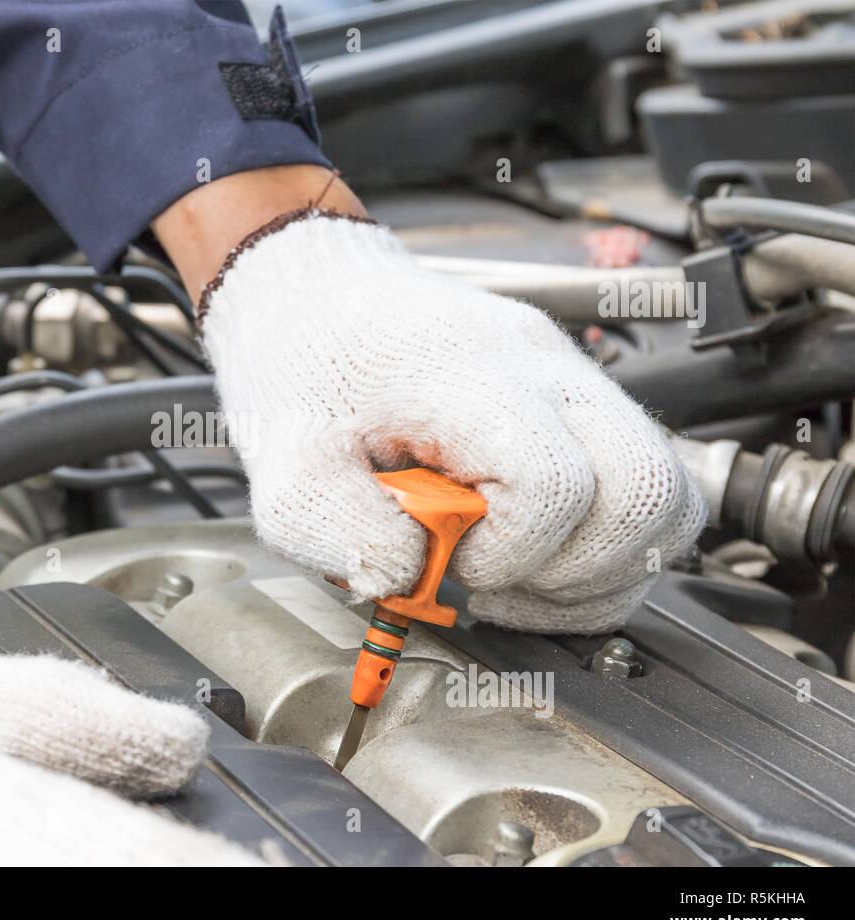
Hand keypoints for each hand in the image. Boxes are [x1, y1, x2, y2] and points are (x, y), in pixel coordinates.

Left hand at [193, 211, 706, 633]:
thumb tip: (427, 583)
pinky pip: (643, 487)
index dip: (508, 554)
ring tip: (522, 576)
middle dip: (578, 572)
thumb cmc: (303, 376)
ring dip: (606, 567)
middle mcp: (543, 369)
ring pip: (668, 496)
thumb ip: (355, 541)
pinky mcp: (580, 401)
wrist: (313, 301)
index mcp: (466, 376)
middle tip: (499, 583)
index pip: (551, 483)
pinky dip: (607, 545)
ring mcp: (573, 379)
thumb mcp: (287, 480)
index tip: (451, 564)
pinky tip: (536, 553)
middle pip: (646, 490)